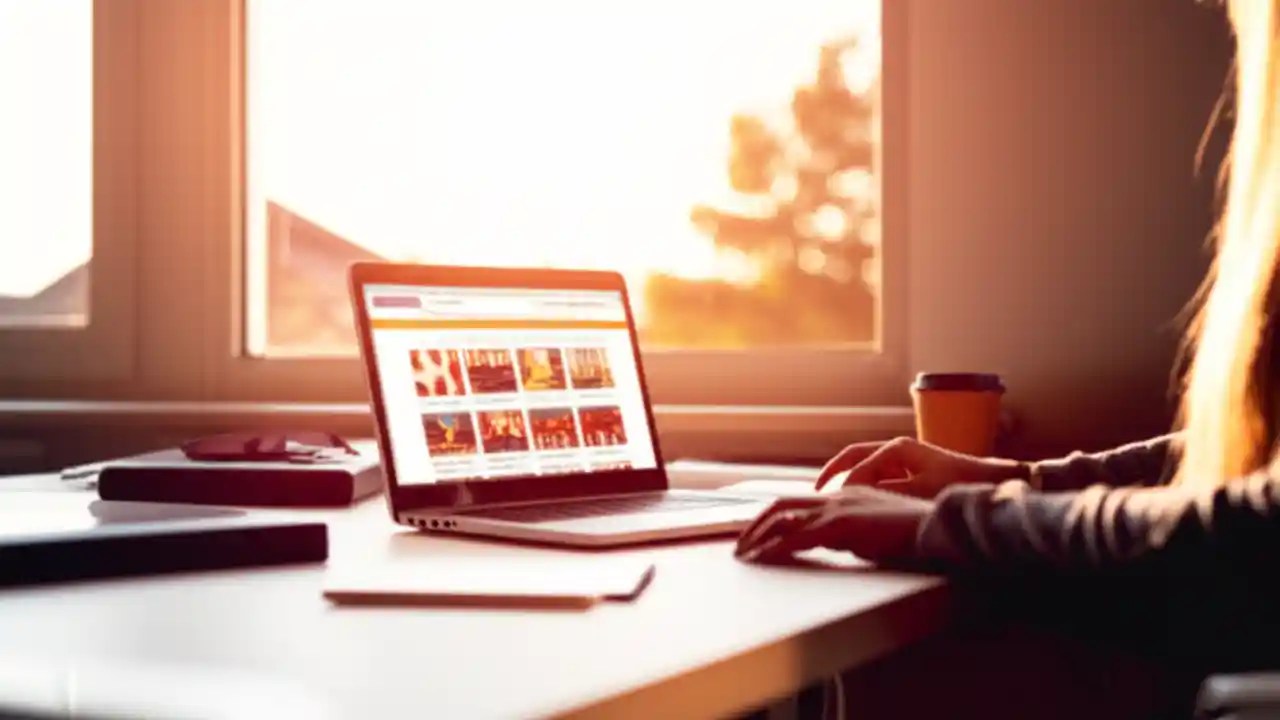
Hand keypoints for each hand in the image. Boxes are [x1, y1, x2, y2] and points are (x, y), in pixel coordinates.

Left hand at [734, 487, 933, 564]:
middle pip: (783, 504)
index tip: (757, 532)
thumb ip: (852, 536)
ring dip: (758, 536)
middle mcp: (837, 496)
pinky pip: (797, 536)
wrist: (938, 527)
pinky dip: (774, 547)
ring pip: (783, 517)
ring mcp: (838, 508)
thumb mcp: (876, 534)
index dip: (774, 516)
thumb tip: (835, 545)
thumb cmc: (915, 535)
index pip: (799, 502)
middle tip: (740, 545)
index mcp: (846, 495)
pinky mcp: (841, 525)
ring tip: (743, 554)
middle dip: (756, 524)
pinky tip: (762, 558)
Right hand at [815, 436, 1026, 497]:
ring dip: (847, 479)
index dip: (844, 488)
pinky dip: (863, 485)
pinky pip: (876, 475)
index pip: (858, 468)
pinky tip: (857, 502)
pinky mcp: (908, 469)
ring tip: (830, 498)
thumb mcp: (921, 491)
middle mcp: (896, 449)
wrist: (990, 480)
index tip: (832, 506)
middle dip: (833, 473)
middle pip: (853, 457)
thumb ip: (886, 494)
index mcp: (896, 449)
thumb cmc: (959, 484)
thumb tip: (857, 498)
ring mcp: (902, 458)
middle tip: (815, 492)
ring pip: (863, 465)